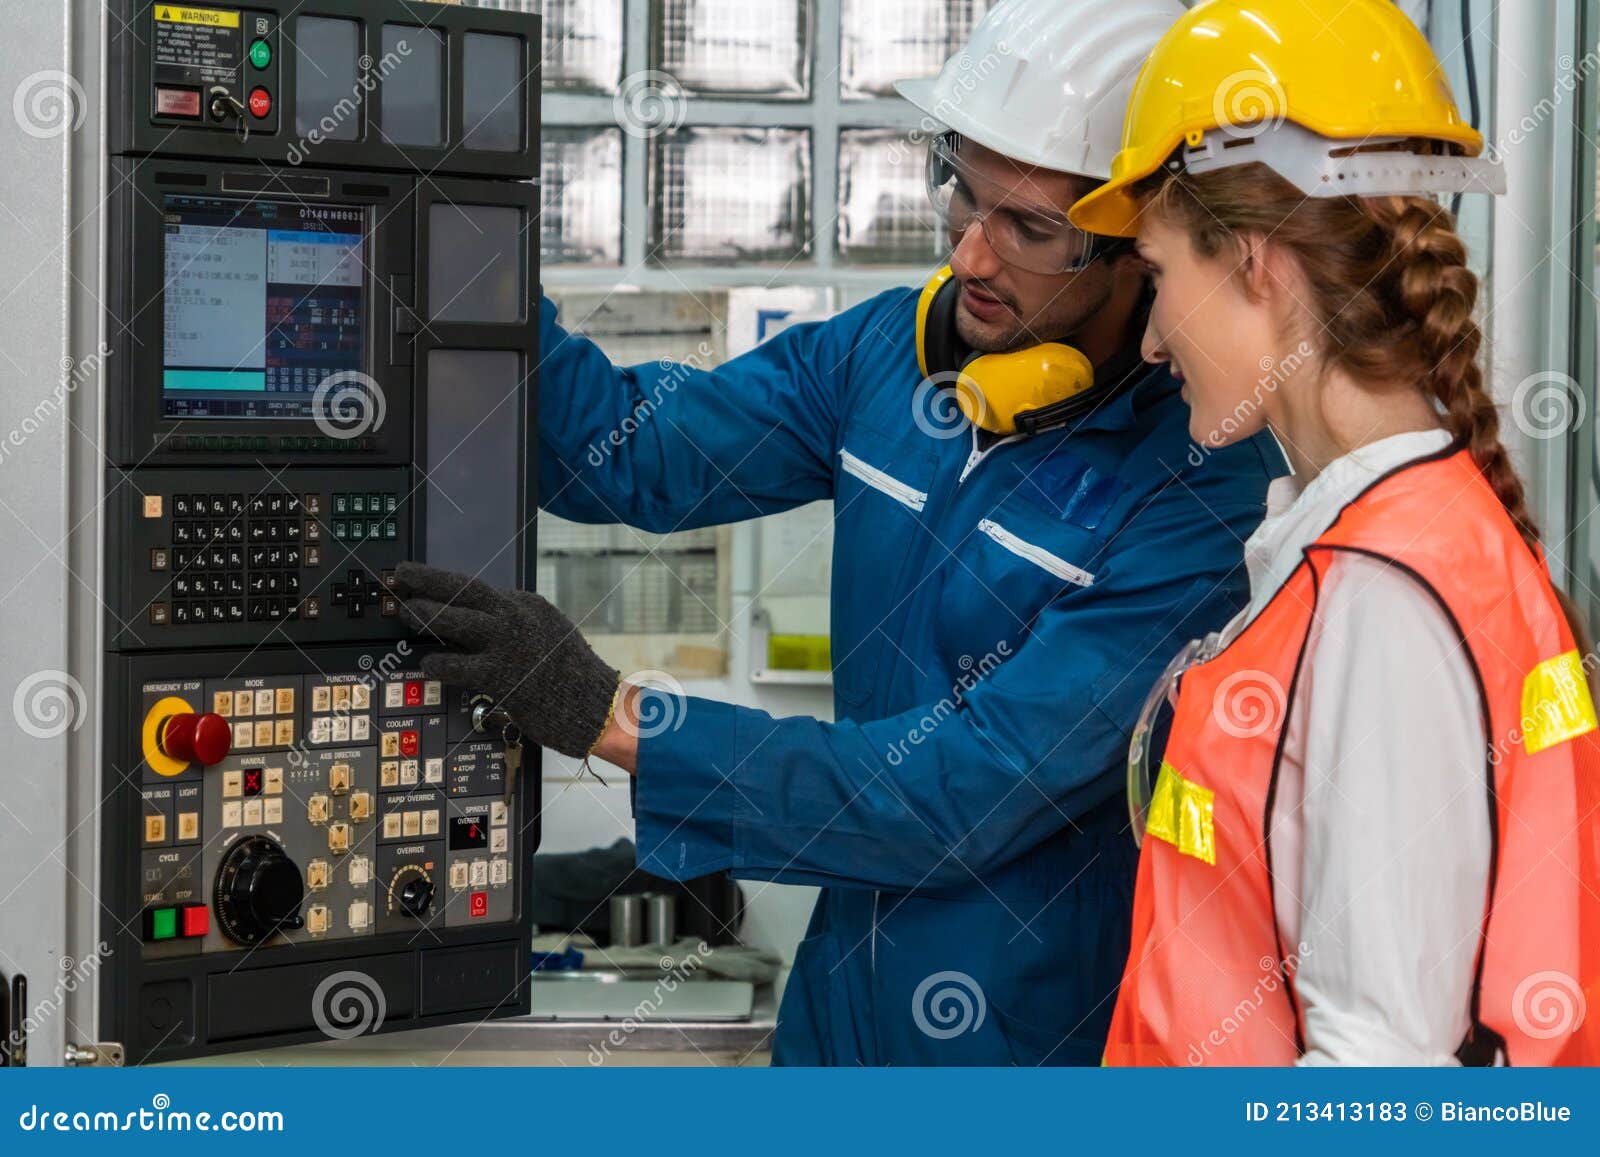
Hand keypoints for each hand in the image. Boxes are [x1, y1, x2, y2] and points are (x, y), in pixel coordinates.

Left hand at [393, 561, 621, 759]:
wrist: (594, 706)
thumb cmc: (572, 675)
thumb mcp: (548, 632)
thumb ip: (516, 622)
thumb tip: (480, 621)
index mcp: (528, 605)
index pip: (477, 589)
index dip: (445, 582)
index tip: (423, 579)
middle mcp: (517, 616)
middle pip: (463, 589)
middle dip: (427, 579)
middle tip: (401, 575)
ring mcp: (508, 644)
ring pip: (455, 619)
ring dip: (425, 614)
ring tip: (405, 612)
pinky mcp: (501, 675)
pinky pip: (458, 665)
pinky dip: (439, 663)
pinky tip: (428, 664)